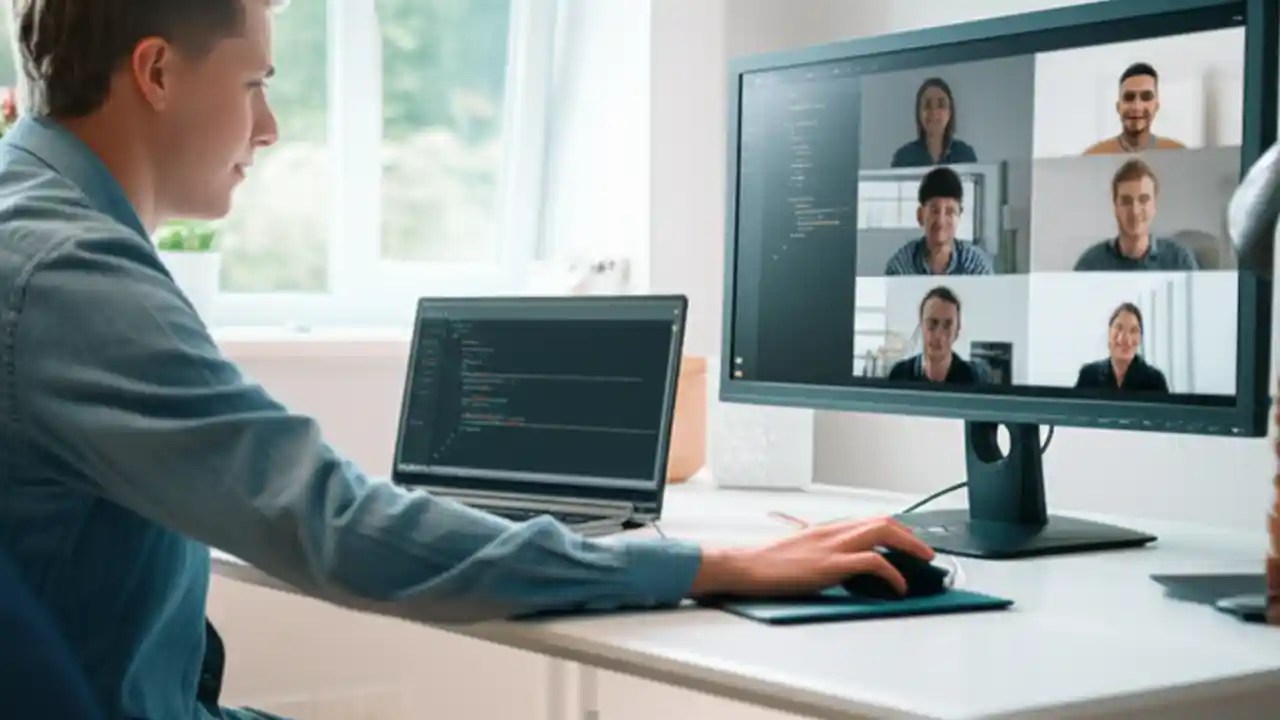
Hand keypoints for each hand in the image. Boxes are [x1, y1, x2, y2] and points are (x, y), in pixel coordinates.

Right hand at [688, 516, 934, 597]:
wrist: (746, 566)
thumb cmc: (768, 563)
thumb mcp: (800, 551)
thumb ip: (821, 552)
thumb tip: (840, 564)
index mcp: (827, 528)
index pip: (870, 520)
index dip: (896, 530)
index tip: (909, 541)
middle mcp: (833, 531)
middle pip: (883, 520)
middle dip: (911, 535)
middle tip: (925, 552)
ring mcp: (833, 545)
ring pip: (883, 532)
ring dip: (909, 546)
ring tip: (923, 563)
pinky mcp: (831, 564)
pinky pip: (873, 561)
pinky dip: (893, 573)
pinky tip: (898, 586)